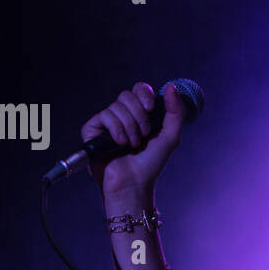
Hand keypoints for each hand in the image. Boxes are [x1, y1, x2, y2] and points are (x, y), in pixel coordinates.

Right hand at [82, 81, 186, 198]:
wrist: (134, 182)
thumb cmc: (151, 163)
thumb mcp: (170, 136)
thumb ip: (175, 112)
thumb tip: (170, 87)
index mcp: (140, 114)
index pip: (138, 90)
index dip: (143, 94)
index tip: (150, 108)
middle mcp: (123, 116)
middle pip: (127, 95)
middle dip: (139, 115)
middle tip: (145, 134)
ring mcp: (107, 123)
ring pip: (116, 106)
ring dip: (129, 127)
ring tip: (132, 144)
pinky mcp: (92, 130)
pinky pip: (103, 116)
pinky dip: (115, 130)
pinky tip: (119, 143)